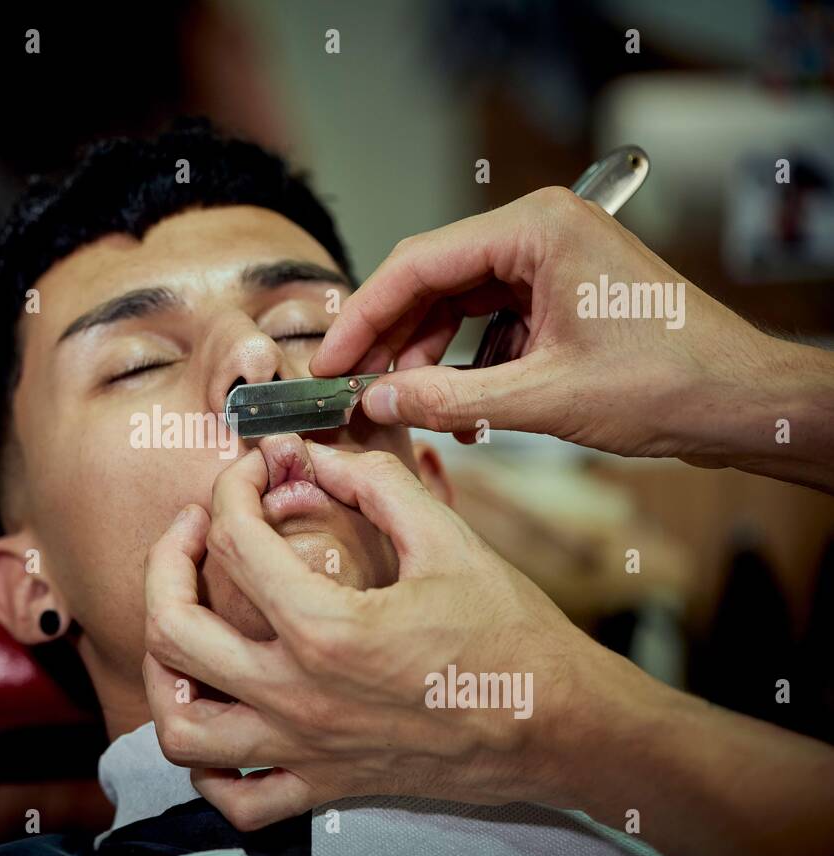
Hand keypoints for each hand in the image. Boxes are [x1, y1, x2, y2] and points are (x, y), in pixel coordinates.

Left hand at [141, 441, 615, 828]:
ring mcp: (305, 749)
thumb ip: (373, 483)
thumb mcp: (447, 538)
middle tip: (192, 529)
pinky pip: (234, 800)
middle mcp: (300, 695)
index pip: (236, 541)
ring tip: (182, 625)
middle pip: (173, 630)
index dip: (233, 488)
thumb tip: (316, 456)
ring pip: (180, 727)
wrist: (561, 725)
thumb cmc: (511, 634)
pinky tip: (220, 716)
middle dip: (166, 562)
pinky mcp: (323, 787)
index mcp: (327, 627)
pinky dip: (206, 766)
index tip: (251, 471)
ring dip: (163, 669)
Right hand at [312, 187, 833, 491]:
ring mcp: (550, 260)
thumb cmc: (669, 381)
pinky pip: (489, 323)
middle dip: (391, 339)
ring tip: (408, 406)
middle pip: (432, 280)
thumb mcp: (543, 396)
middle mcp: (539, 230)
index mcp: (536, 228)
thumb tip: (379, 400)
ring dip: (429, 357)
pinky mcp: (559, 292)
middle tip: (352, 386)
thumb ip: (449, 398)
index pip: (419, 263)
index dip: (363, 316)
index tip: (328, 360)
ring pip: (457, 305)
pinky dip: (468, 365)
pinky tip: (460, 411)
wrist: (743, 401)